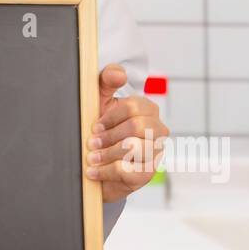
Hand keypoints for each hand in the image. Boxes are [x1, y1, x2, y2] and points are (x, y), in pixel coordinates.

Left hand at [86, 64, 168, 201]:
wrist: (96, 165)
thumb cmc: (101, 130)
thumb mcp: (100, 101)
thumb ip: (107, 81)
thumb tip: (119, 75)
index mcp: (148, 110)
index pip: (134, 107)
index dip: (111, 116)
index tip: (96, 125)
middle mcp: (157, 130)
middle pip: (137, 126)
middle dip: (109, 135)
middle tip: (92, 142)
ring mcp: (155, 153)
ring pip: (134, 148)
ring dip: (107, 153)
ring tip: (91, 157)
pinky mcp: (146, 174)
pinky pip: (128, 171)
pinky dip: (105, 171)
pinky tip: (92, 171)